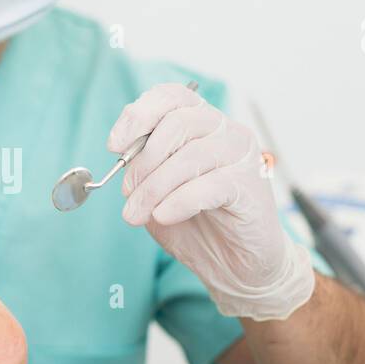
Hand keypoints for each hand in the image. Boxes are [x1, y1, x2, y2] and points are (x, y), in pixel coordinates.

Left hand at [108, 82, 313, 320]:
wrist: (234, 267)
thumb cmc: (197, 225)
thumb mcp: (157, 192)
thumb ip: (143, 169)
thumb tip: (122, 155)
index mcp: (201, 123)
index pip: (171, 96)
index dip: (138, 115)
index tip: (114, 145)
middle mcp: (225, 131)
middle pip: (177, 123)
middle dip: (142, 162)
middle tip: (127, 193)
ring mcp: (241, 156)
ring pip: (190, 155)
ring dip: (154, 188)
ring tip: (137, 214)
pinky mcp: (250, 185)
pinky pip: (209, 184)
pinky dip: (178, 201)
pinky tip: (164, 215)